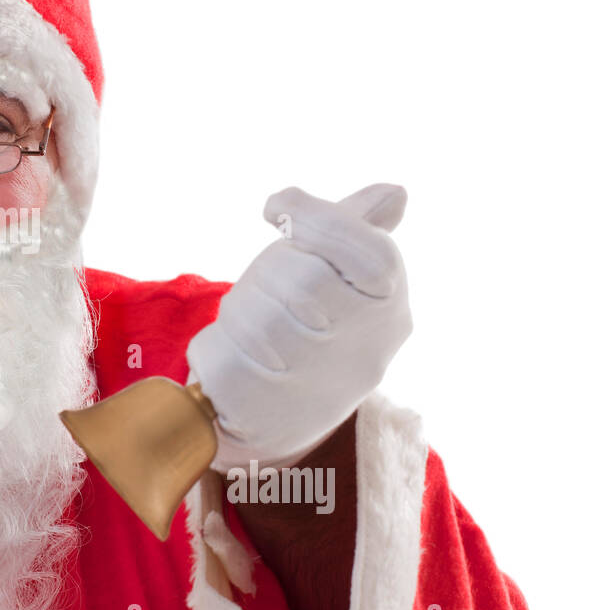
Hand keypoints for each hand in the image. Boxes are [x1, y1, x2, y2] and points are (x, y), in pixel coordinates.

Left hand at [187, 183, 411, 468]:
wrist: (275, 415)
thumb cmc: (305, 322)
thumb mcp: (333, 269)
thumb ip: (356, 226)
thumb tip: (395, 193)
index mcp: (389, 312)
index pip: (375, 257)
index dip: (323, 220)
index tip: (276, 204)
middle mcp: (364, 357)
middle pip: (307, 283)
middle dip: (271, 273)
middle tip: (265, 289)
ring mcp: (316, 392)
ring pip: (259, 321)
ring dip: (239, 312)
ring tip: (250, 329)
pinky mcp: (263, 416)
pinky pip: (222, 356)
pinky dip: (214, 346)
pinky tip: (232, 359)